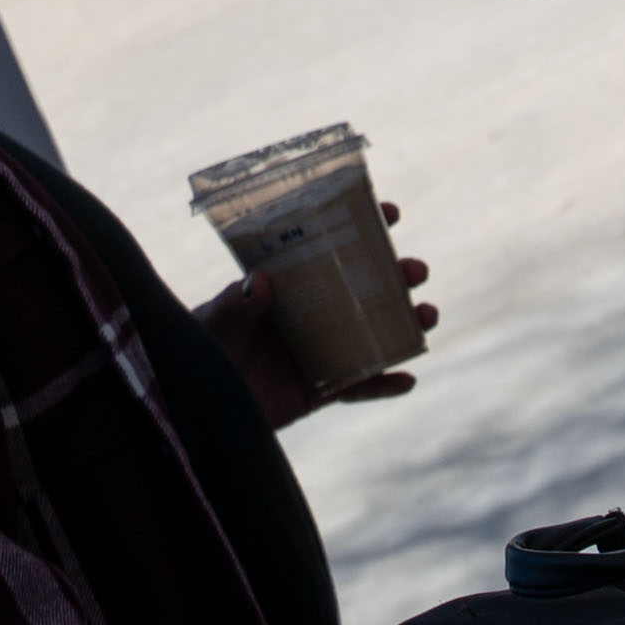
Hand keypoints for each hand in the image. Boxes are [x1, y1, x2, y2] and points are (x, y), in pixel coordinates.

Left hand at [199, 220, 432, 426]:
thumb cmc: (199, 356)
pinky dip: (383, 385)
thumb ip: (233, 305)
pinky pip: (359, 387)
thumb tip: (262, 281)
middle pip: (362, 291)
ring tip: (427, 315)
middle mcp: (308, 316)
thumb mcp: (210, 325)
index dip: (359, 231)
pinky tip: (407, 379)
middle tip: (414, 270)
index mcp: (284, 288)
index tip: (387, 213)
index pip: (325, 251)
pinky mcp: (320, 391)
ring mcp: (319, 353)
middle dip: (396, 277)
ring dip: (405, 325)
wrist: (197, 410)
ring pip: (372, 335)